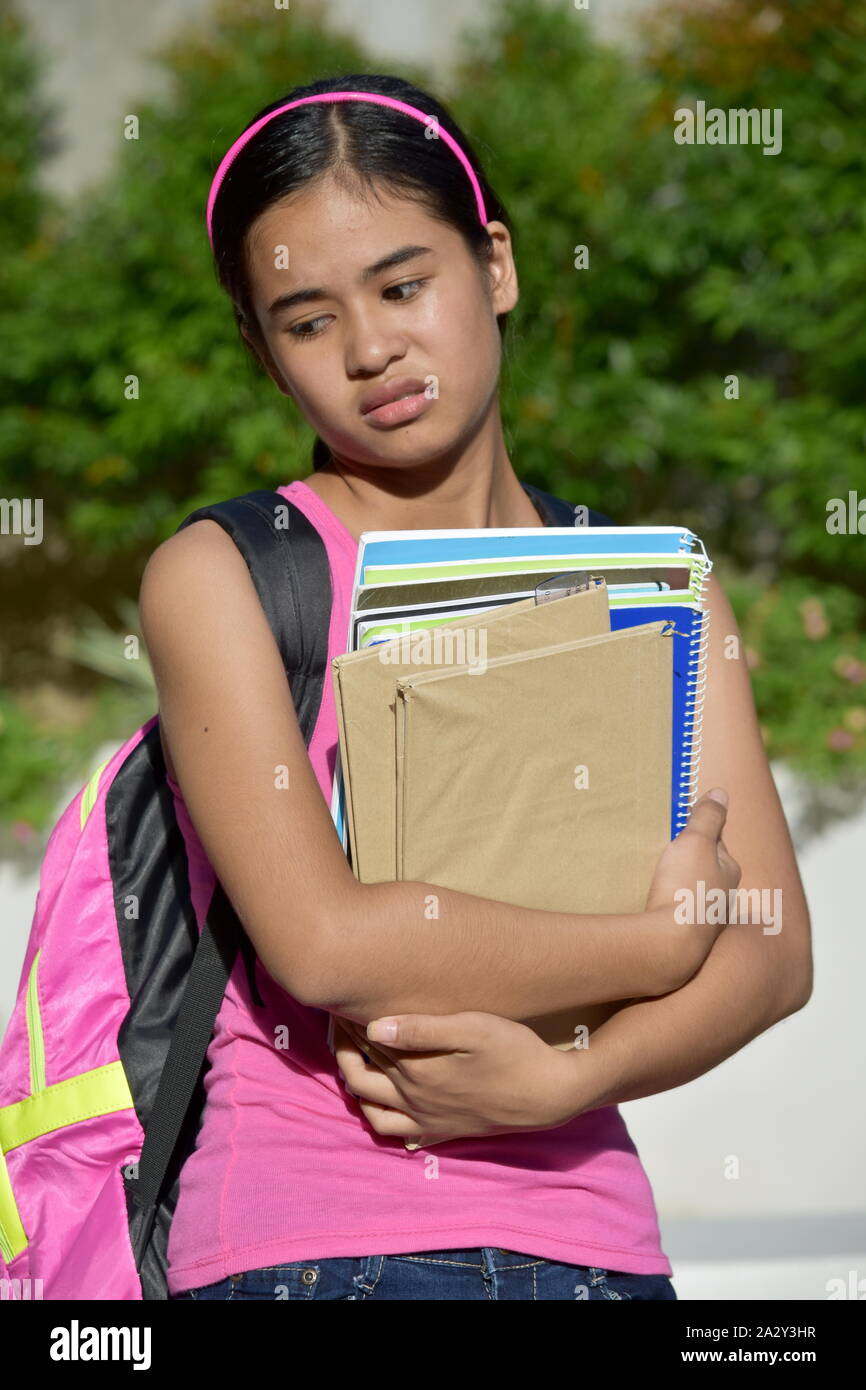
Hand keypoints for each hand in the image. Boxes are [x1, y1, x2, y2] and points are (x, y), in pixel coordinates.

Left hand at [331, 1011, 582, 1148]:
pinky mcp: (444, 1132)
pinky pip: (400, 1134)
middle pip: (359, 1079)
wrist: (550, 1094)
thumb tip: (372, 1028)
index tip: (342, 1000)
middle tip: (339, 1025)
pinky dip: (383, 1119)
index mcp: (416, 1072)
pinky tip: (386, 1103)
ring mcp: (428, 1121)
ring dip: (356, 1087)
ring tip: (355, 1061)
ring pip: (372, 1112)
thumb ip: (421, 1029)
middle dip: (342, 1051)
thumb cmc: (514, 1051)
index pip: (366, 1044)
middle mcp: (414, 1101)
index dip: (349, 1022)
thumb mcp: (472, 1029)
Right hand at [645, 787, 741, 988]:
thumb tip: (721, 792)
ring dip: (675, 881)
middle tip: (660, 848)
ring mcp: (706, 917)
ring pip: (690, 890)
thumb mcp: (696, 841)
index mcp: (729, 870)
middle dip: (686, 857)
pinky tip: (650, 903)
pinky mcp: (686, 936)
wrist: (671, 945)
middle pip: (703, 866)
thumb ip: (708, 816)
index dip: (696, 829)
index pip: (715, 840)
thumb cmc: (686, 888)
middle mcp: (723, 895)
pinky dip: (666, 903)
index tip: (675, 824)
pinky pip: (676, 911)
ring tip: (651, 874)